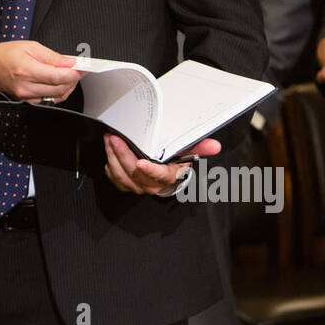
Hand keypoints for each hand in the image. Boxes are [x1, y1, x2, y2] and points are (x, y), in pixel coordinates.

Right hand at [0, 41, 80, 102]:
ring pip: (56, 97)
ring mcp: (26, 97)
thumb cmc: (4, 55)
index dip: (74, 73)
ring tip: (69, 75)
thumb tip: (69, 62)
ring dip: (67, 87)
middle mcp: (26, 87)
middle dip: (73, 79)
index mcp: (26, 70)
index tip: (82, 68)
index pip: (58, 77)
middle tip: (77, 69)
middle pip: (60, 88)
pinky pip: (49, 100)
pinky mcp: (26, 102)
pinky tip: (59, 83)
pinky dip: (57, 92)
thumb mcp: (29, 47)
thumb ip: (52, 56)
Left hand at [103, 134, 220, 196]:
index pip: (160, 176)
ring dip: (113, 157)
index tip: (142, 163)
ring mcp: (138, 186)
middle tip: (115, 138)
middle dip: (123, 154)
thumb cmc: (176, 163)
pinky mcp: (127, 185)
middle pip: (135, 174)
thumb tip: (215, 146)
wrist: (168, 178)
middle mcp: (152, 185)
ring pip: (122, 176)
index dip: (150, 171)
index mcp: (168, 177)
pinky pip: (116, 178)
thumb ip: (200, 147)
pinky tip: (109, 152)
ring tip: (109, 140)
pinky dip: (110, 165)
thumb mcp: (188, 153)